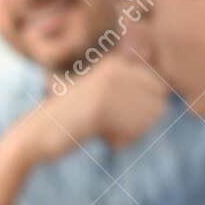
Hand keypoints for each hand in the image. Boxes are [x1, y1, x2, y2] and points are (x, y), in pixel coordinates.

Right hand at [24, 52, 167, 161]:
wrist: (38, 133)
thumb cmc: (76, 119)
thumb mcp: (105, 97)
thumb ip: (133, 90)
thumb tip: (166, 89)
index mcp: (117, 62)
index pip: (161, 88)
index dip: (148, 109)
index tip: (122, 116)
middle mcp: (115, 68)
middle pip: (159, 102)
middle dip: (143, 122)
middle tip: (116, 126)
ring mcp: (109, 85)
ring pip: (150, 118)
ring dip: (133, 133)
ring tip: (107, 131)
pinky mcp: (102, 105)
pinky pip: (136, 130)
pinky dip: (124, 141)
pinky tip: (103, 138)